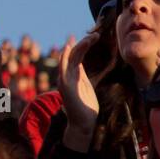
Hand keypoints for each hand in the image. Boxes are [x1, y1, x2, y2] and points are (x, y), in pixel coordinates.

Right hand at [59, 33, 100, 151]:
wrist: (83, 122)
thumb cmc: (86, 105)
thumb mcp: (86, 84)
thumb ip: (84, 74)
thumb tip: (85, 62)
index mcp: (74, 74)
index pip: (78, 55)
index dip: (84, 45)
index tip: (95, 36)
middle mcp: (67, 75)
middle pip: (74, 54)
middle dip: (84, 43)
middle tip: (96, 35)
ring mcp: (65, 80)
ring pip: (70, 58)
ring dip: (79, 47)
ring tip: (89, 39)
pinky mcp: (65, 87)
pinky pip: (64, 69)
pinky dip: (65, 58)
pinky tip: (68, 49)